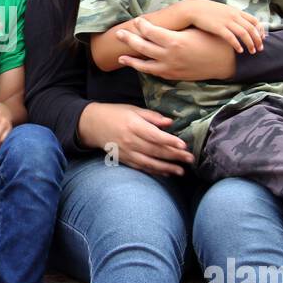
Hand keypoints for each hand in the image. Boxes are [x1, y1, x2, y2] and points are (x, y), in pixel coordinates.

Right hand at [76, 102, 194, 177]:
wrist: (92, 125)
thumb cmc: (115, 114)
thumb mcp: (133, 110)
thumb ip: (152, 117)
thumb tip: (170, 122)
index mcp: (134, 125)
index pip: (155, 136)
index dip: (170, 141)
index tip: (184, 145)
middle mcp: (130, 140)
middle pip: (155, 150)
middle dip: (174, 156)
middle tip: (190, 159)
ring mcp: (127, 152)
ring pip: (150, 162)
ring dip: (167, 167)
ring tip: (181, 171)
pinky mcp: (124, 159)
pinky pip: (141, 167)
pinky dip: (155, 171)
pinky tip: (166, 173)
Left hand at [116, 22, 236, 81]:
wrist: (225, 61)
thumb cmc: (212, 40)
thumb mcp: (193, 30)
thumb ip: (174, 29)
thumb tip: (160, 22)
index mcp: (174, 41)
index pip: (150, 31)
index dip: (142, 25)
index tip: (137, 20)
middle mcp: (169, 56)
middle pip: (142, 47)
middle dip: (129, 39)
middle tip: (119, 34)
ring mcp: (171, 68)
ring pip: (144, 66)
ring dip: (131, 61)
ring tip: (120, 57)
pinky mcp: (174, 76)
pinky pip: (155, 73)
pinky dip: (145, 69)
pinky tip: (140, 66)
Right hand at [178, 0, 265, 54]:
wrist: (193, 9)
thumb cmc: (207, 11)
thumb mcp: (223, 10)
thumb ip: (233, 16)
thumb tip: (239, 24)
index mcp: (236, 11)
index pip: (254, 20)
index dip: (260, 30)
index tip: (262, 38)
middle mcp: (233, 16)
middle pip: (251, 28)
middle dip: (258, 39)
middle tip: (260, 49)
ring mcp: (226, 21)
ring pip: (244, 33)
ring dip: (250, 43)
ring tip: (252, 52)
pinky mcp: (218, 28)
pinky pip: (231, 38)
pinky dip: (237, 45)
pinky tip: (239, 51)